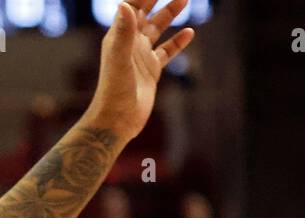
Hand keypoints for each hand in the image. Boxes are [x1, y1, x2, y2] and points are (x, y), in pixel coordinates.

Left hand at [85, 0, 196, 141]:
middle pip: (146, 13)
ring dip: (170, 14)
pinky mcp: (151, 70)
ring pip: (158, 29)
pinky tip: (190, 32)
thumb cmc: (114, 91)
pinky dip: (178, 42)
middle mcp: (129, 43)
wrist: (117, 120)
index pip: (132, 6)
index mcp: (118, 36)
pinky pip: (167, 51)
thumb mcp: (119, 58)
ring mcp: (141, 56)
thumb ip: (123, 32)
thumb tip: (124, 4)